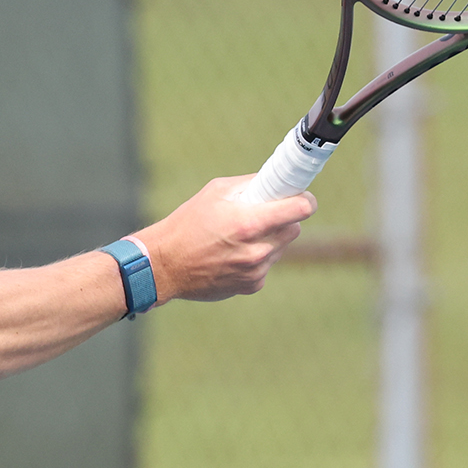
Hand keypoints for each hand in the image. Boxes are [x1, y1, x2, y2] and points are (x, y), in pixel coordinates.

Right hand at [133, 175, 314, 303]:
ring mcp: (256, 270)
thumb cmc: (186, 224)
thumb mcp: (214, 193)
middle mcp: (257, 249)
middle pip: (294, 229)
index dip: (304, 201)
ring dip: (267, 241)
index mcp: (251, 222)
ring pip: (279, 248)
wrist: (163, 265)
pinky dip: (254, 260)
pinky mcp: (251, 285)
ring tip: (236, 239)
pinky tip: (230, 256)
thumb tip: (274, 182)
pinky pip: (265, 266)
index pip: (302, 209)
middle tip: (260, 217)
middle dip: (281, 221)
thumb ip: (250, 185)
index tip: (299, 199)